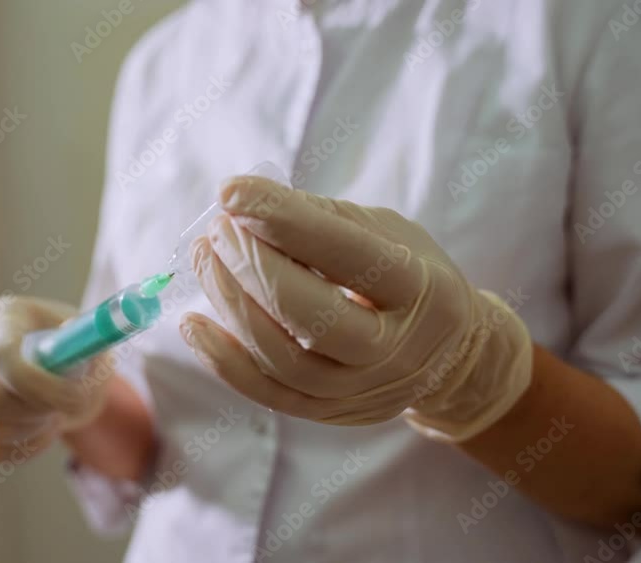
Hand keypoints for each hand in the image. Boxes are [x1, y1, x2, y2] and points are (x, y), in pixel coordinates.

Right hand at [0, 296, 112, 460]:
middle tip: (69, 402)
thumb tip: (77, 339)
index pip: (2, 357)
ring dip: (38, 427)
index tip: (77, 397)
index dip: (39, 384)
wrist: (61, 369)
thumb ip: (84, 341)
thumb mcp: (86, 336)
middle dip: (39, 409)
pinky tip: (44, 423)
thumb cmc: (73, 347)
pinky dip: (31, 444)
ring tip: (56, 408)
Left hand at [179, 176, 532, 441]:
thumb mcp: (389, 234)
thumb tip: (247, 205)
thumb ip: (325, 221)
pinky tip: (193, 323)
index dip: (284, 220)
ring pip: (282, 358)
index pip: (346, 254)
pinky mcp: (328, 412)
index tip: (231, 191)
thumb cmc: (409, 278)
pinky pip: (266, 393)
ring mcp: (359, 389)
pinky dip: (222, 360)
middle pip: (311, 315)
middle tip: (217, 229)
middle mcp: (392, 348)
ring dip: (231, 305)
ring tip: (204, 259)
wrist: (448, 356)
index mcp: (417, 289)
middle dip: (252, 267)